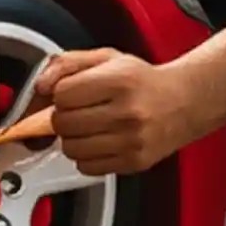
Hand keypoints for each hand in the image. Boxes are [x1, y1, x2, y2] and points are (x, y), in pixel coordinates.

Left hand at [32, 48, 200, 175]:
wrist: (185, 102)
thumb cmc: (141, 80)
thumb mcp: (105, 58)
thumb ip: (66, 64)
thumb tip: (40, 85)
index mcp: (118, 81)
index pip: (62, 94)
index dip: (60, 93)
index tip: (70, 93)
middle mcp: (127, 112)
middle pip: (62, 123)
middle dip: (63, 116)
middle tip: (77, 110)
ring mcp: (132, 141)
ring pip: (71, 148)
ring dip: (71, 138)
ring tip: (88, 126)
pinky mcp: (134, 163)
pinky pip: (87, 168)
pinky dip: (85, 157)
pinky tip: (98, 142)